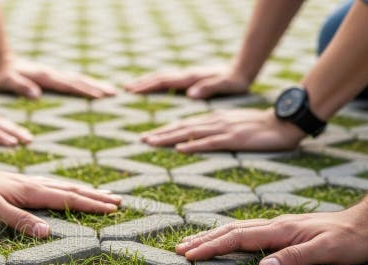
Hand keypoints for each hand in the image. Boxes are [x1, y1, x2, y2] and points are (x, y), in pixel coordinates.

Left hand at [0, 59, 116, 98]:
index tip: (100, 96)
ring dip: (96, 85)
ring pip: (79, 79)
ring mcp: (55, 74)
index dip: (84, 91)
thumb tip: (36, 95)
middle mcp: (53, 74)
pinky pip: (74, 80)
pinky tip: (95, 89)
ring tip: (113, 92)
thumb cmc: (2, 76)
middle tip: (116, 94)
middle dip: (98, 87)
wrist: (1, 61)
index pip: (69, 85)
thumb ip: (20, 87)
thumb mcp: (6, 82)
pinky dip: (87, 84)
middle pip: (80, 81)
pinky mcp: (54, 76)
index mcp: (45, 77)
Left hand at [0, 164, 121, 236]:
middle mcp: (33, 184)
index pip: (68, 198)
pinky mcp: (18, 184)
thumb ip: (20, 220)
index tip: (113, 208)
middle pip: (71, 190)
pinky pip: (50, 186)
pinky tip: (64, 190)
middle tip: (118, 201)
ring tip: (100, 194)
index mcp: (31, 191)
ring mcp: (26, 182)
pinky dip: (66, 188)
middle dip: (95, 196)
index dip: (92, 204)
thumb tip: (49, 232)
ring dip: (84, 191)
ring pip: (62, 186)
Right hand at [124, 66, 249, 97]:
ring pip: (162, 79)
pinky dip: (157, 85)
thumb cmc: (235, 81)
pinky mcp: (191, 80)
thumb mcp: (225, 86)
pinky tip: (154, 92)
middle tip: (124, 89)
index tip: (131, 90)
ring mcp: (188, 77)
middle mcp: (186, 76)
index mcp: (191, 78)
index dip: (146, 86)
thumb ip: (208, 88)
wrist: (243, 69)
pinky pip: (169, 83)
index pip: (163, 82)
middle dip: (141, 83)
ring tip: (133, 88)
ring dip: (147, 83)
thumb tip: (190, 94)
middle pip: (158, 78)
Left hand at [141, 108, 304, 152]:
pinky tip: (181, 148)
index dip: (165, 130)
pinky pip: (210, 143)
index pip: (185, 124)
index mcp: (215, 119)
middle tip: (140, 139)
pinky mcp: (235, 139)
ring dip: (170, 137)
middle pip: (182, 127)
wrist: (284, 123)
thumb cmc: (261, 128)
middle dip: (160, 133)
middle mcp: (216, 121)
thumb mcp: (235, 127)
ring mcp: (224, 130)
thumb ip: (217, 132)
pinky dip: (194, 145)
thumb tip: (198, 141)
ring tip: (151, 142)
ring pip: (191, 133)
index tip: (148, 136)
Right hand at [176, 207, 367, 264]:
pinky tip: (225, 241)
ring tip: (192, 243)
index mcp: (280, 230)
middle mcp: (275, 225)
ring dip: (213, 236)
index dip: (211, 246)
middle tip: (178, 249)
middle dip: (203, 239)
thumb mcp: (328, 251)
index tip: (189, 255)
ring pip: (237, 229)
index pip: (237, 238)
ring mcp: (279, 226)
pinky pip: (248, 232)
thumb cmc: (352, 240)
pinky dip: (229, 236)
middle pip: (230, 230)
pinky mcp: (284, 230)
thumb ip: (295, 258)